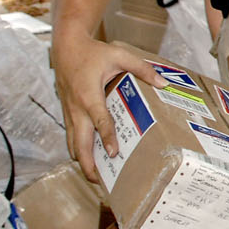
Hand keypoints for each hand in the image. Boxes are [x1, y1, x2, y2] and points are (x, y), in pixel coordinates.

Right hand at [50, 33, 162, 182]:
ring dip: (82, 160)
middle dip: (88, 164)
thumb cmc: (92, 52)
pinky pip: (71, 136)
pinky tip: (89, 157)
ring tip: (96, 176)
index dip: (106, 138)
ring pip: (72, 143)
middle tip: (100, 181)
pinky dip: (78, 149)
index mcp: (89, 94)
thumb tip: (162, 83)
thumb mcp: (119, 55)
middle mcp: (77, 108)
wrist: (66, 48)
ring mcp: (69, 112)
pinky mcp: (67, 114)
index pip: (99, 120)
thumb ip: (142, 68)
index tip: (113, 154)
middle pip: (79, 142)